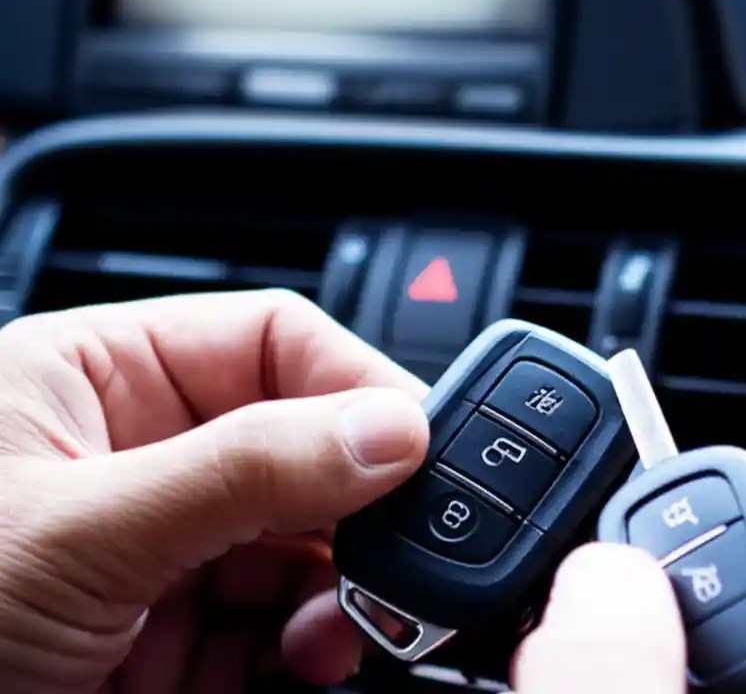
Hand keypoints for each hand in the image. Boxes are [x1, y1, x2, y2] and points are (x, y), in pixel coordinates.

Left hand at [0, 290, 430, 692]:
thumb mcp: (77, 529)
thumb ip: (244, 470)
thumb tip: (388, 430)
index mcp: (102, 379)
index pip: (272, 342)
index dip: (353, 385)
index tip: (413, 448)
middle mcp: (144, 458)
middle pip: (306, 450)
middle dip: (357, 505)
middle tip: (396, 552)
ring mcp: (166, 556)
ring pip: (309, 545)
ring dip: (345, 585)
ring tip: (345, 623)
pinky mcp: (178, 641)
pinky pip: (285, 625)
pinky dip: (316, 644)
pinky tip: (312, 657)